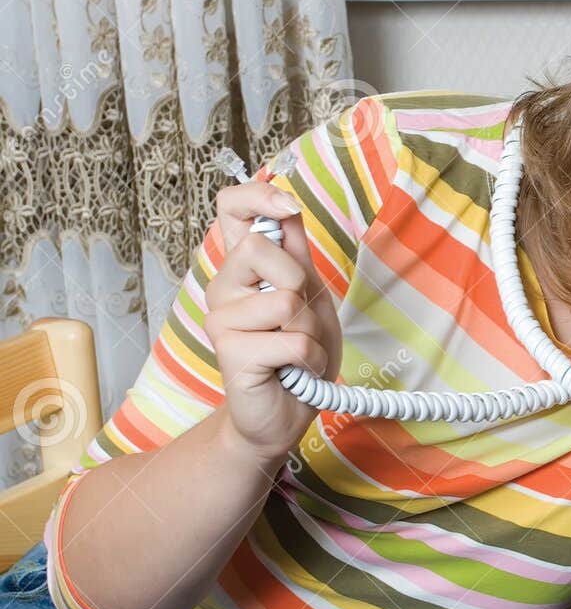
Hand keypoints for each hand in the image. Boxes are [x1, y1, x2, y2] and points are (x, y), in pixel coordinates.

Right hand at [201, 179, 343, 464]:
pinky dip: (310, 359)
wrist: (287, 412)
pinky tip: (296, 371)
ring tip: (297, 348)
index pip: (231, 208)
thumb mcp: (310, 294)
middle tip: (299, 316)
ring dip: (310, 329)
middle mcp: (223, 288)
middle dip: (300, 283)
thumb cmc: (299, 352)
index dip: (258, 196)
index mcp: (242, 268)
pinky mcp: (230, 354)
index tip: (286, 207)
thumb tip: (288, 205)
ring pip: (284, 300)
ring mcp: (221, 320)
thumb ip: (296, 252)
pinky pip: (293, 342)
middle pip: (260, 249)